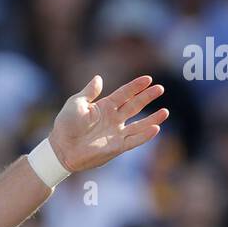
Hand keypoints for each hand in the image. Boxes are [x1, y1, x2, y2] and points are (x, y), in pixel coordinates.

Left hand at [49, 74, 167, 174]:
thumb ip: (90, 92)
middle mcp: (113, 119)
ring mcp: (116, 133)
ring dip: (151, 118)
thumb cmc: (66, 125)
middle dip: (147, 97)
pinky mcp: (115, 147)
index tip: (148, 79)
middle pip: (134, 106)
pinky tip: (155, 128)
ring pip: (138, 124)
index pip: (124, 93)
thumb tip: (99, 78)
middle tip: (160, 89)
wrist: (62, 148)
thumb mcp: (76, 103)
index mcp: (105, 106)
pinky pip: (133, 140)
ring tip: (165, 111)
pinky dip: (144, 135)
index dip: (136, 86)